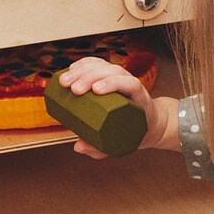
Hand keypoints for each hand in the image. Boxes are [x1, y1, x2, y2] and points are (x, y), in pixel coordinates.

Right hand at [59, 57, 179, 158]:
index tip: (96, 90)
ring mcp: (120, 77)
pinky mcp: (110, 75)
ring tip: (64, 81)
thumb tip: (78, 147)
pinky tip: (71, 69)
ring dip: (83, 70)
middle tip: (73, 89)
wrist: (149, 122)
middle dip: (91, 77)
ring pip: (104, 66)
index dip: (114, 83)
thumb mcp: (123, 144)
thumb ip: (101, 148)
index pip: (131, 84)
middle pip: (114, 72)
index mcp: (140, 99)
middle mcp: (130, 83)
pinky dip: (84, 64)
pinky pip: (98, 64)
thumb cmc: (136, 134)